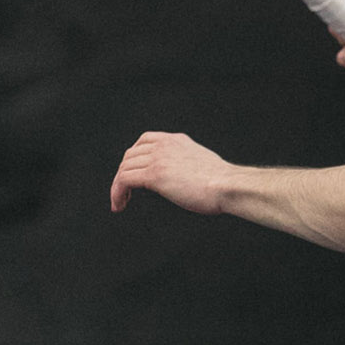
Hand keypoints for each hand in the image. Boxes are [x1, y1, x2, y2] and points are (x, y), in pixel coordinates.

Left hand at [110, 131, 233, 213]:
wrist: (228, 186)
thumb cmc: (223, 182)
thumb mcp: (202, 163)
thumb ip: (188, 163)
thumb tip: (184, 177)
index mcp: (176, 141)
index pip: (144, 140)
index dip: (134, 157)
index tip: (133, 172)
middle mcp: (164, 146)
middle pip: (130, 155)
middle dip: (123, 173)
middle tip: (124, 192)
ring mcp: (159, 159)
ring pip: (124, 168)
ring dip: (118, 186)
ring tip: (120, 202)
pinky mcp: (155, 175)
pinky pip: (124, 180)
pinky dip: (117, 192)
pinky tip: (119, 204)